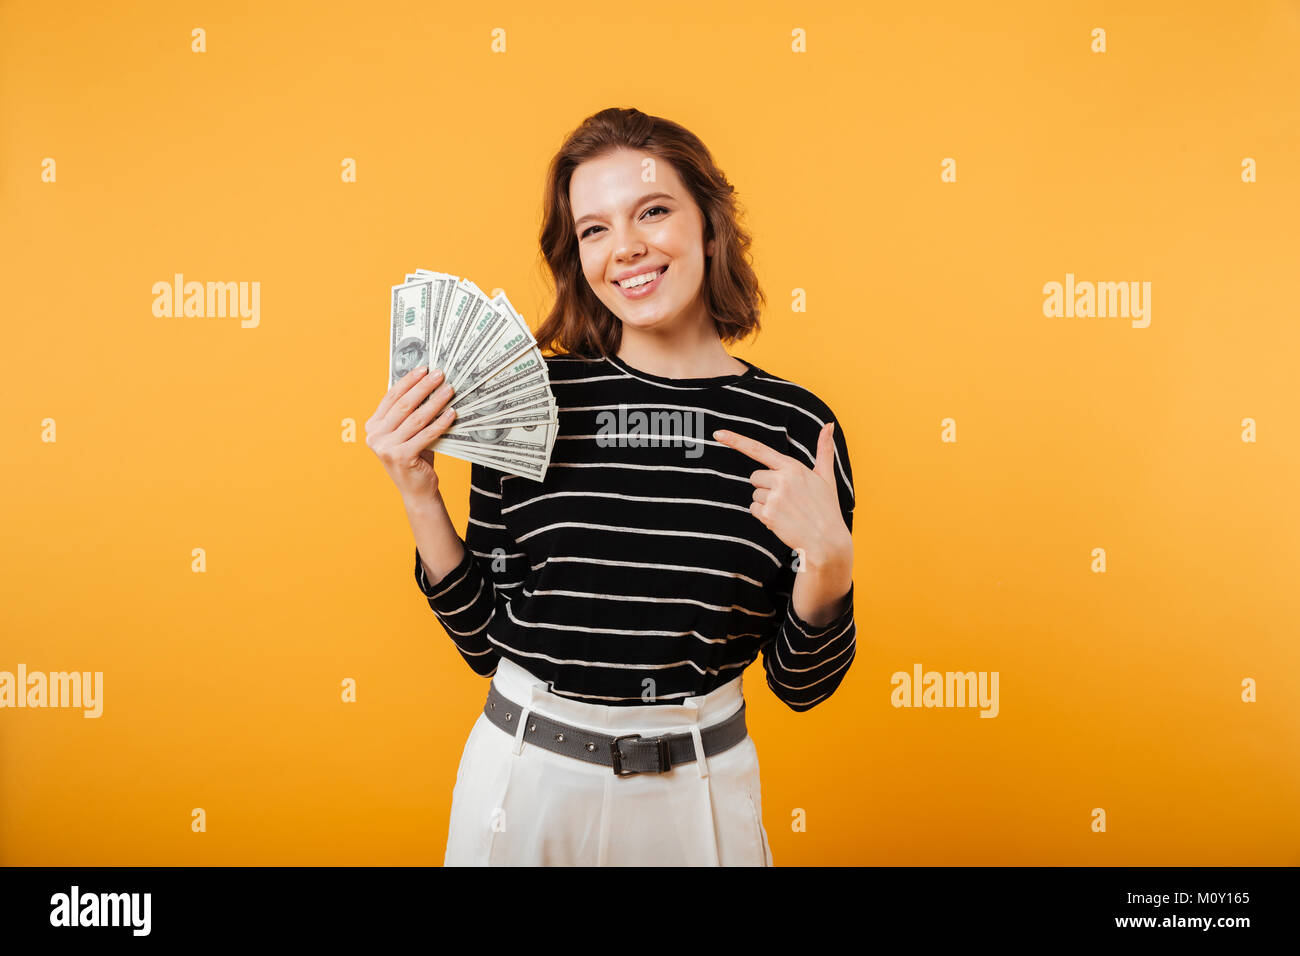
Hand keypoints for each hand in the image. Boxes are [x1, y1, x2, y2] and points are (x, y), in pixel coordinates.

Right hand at [365, 365, 456, 504]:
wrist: (416, 489)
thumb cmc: (414, 457)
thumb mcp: (407, 433)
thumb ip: (409, 413)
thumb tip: (427, 383)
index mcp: (373, 426)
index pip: (391, 397)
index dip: (408, 381)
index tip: (424, 369)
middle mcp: (375, 436)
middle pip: (404, 405)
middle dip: (424, 387)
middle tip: (440, 374)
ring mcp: (386, 448)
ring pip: (416, 418)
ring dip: (435, 402)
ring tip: (449, 390)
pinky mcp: (401, 457)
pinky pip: (426, 434)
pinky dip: (440, 423)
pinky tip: (452, 413)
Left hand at [713, 422, 851, 572]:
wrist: (827, 540)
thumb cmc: (826, 508)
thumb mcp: (826, 476)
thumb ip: (824, 449)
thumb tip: (829, 424)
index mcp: (793, 467)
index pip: (758, 449)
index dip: (735, 441)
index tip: (717, 434)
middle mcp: (782, 479)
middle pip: (755, 477)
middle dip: (765, 486)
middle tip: (787, 498)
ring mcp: (774, 497)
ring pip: (755, 494)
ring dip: (766, 503)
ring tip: (787, 511)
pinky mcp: (768, 514)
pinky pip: (754, 509)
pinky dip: (764, 515)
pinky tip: (782, 520)